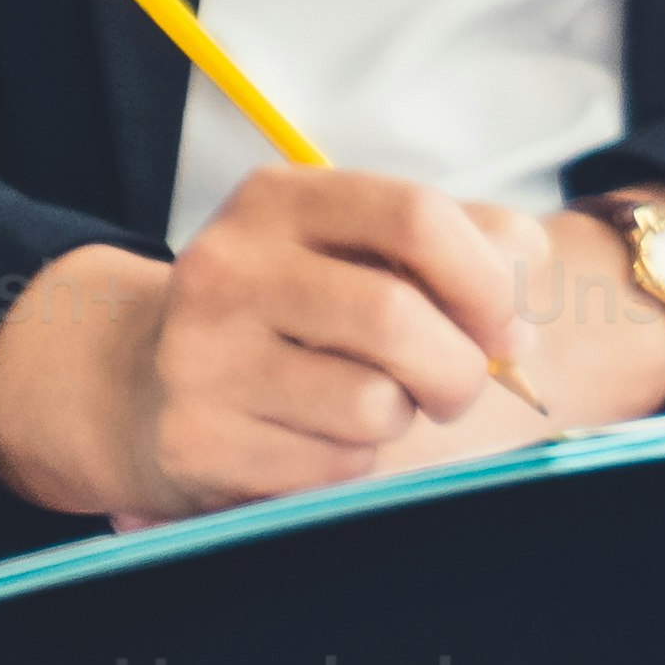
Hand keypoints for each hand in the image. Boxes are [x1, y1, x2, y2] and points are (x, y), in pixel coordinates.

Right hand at [0, 168, 548, 521]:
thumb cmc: (299, 309)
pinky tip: (318, 435)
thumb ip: (469, 251)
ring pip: (372, 402)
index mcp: (278, 200)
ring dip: (405, 415)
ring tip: (378, 402)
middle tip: (462, 383)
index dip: (487, 277)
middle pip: (397, 317)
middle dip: (462, 365)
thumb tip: (520, 329)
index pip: (415, 216)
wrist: (145, 384)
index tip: (507, 322)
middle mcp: (224, 269)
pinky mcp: (193, 441)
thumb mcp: (365, 249)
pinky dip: (356, 458)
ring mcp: (198, 358)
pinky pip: (333, 463)